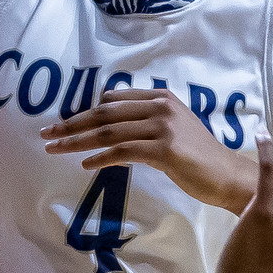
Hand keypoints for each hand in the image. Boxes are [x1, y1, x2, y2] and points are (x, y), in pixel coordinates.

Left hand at [42, 88, 253, 212]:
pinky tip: (85, 165)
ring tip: (54, 149)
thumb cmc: (197, 157)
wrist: (226, 175)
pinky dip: (100, 158)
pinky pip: (123, 151)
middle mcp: (160, 107)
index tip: (62, 124)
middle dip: (71, 124)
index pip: (112, 100)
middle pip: (105, 113)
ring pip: (109, 131)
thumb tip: (108, 124)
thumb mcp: (170, 129)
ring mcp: (163, 127)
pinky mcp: (165, 149)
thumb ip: (143, 122)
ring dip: (77, 141)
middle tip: (46, 133)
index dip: (83, 111)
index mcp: (160, 97)